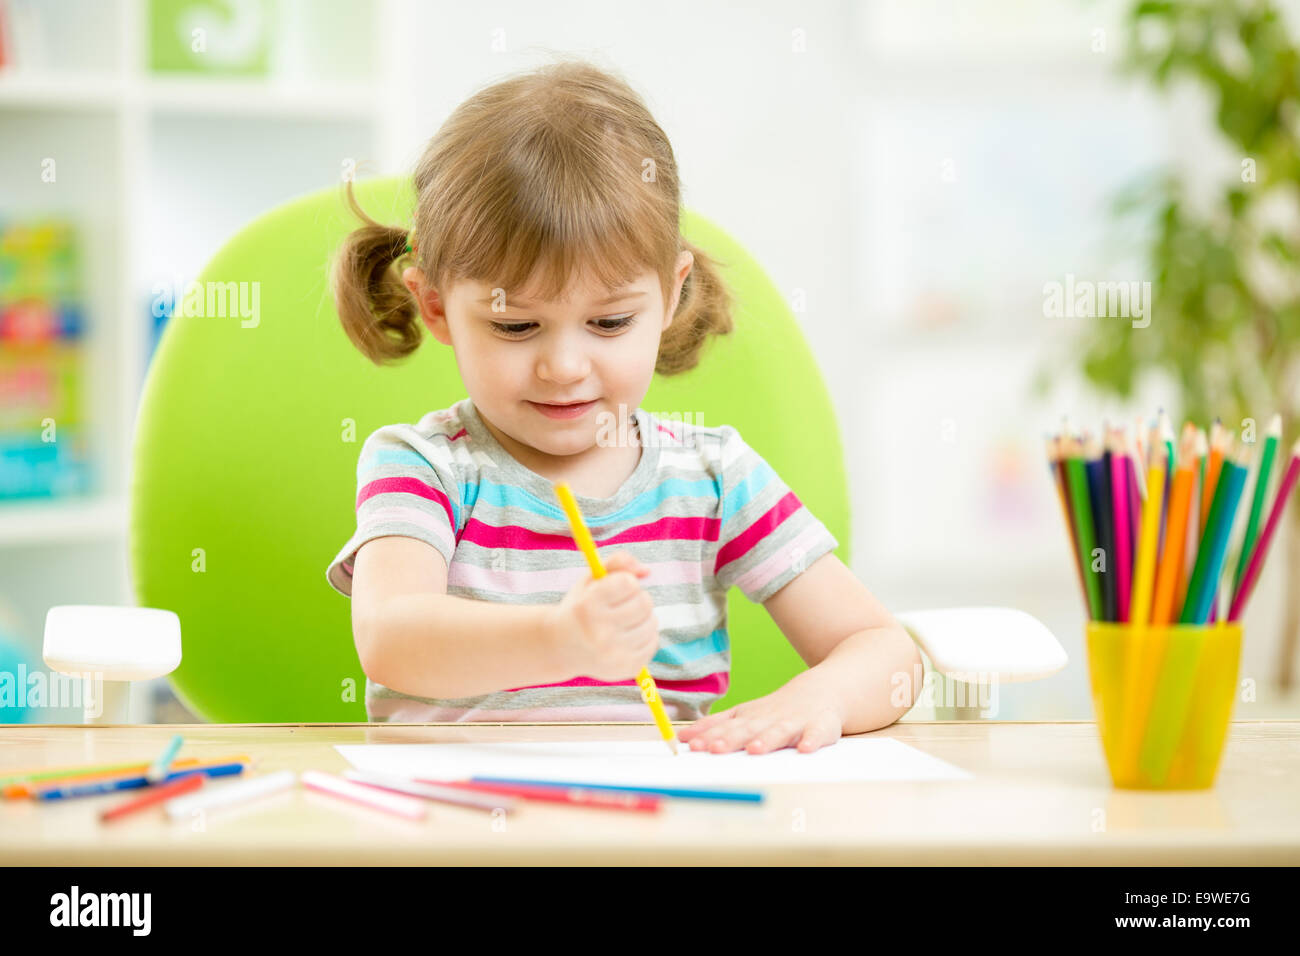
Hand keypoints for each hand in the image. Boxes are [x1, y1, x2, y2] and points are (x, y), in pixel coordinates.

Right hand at [547, 551, 658, 681]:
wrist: (561, 647)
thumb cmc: (580, 607)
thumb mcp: (590, 580)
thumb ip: (617, 563)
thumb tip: (647, 571)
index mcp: (587, 607)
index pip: (628, 583)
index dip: (626, 582)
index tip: (615, 588)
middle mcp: (599, 632)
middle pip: (644, 603)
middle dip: (637, 598)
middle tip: (623, 604)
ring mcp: (614, 654)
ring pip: (652, 622)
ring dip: (643, 617)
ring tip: (625, 620)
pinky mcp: (627, 668)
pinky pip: (653, 642)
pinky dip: (645, 636)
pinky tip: (628, 636)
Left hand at [677, 671, 844, 753]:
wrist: (822, 690)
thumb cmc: (776, 709)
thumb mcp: (745, 714)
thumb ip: (716, 726)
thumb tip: (682, 739)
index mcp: (751, 717)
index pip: (726, 727)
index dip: (709, 736)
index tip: (692, 746)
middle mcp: (770, 719)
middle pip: (748, 729)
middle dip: (731, 739)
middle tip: (715, 749)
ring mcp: (795, 722)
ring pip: (780, 732)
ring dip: (767, 740)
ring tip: (755, 750)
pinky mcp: (821, 726)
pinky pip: (817, 733)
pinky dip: (812, 740)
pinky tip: (806, 749)